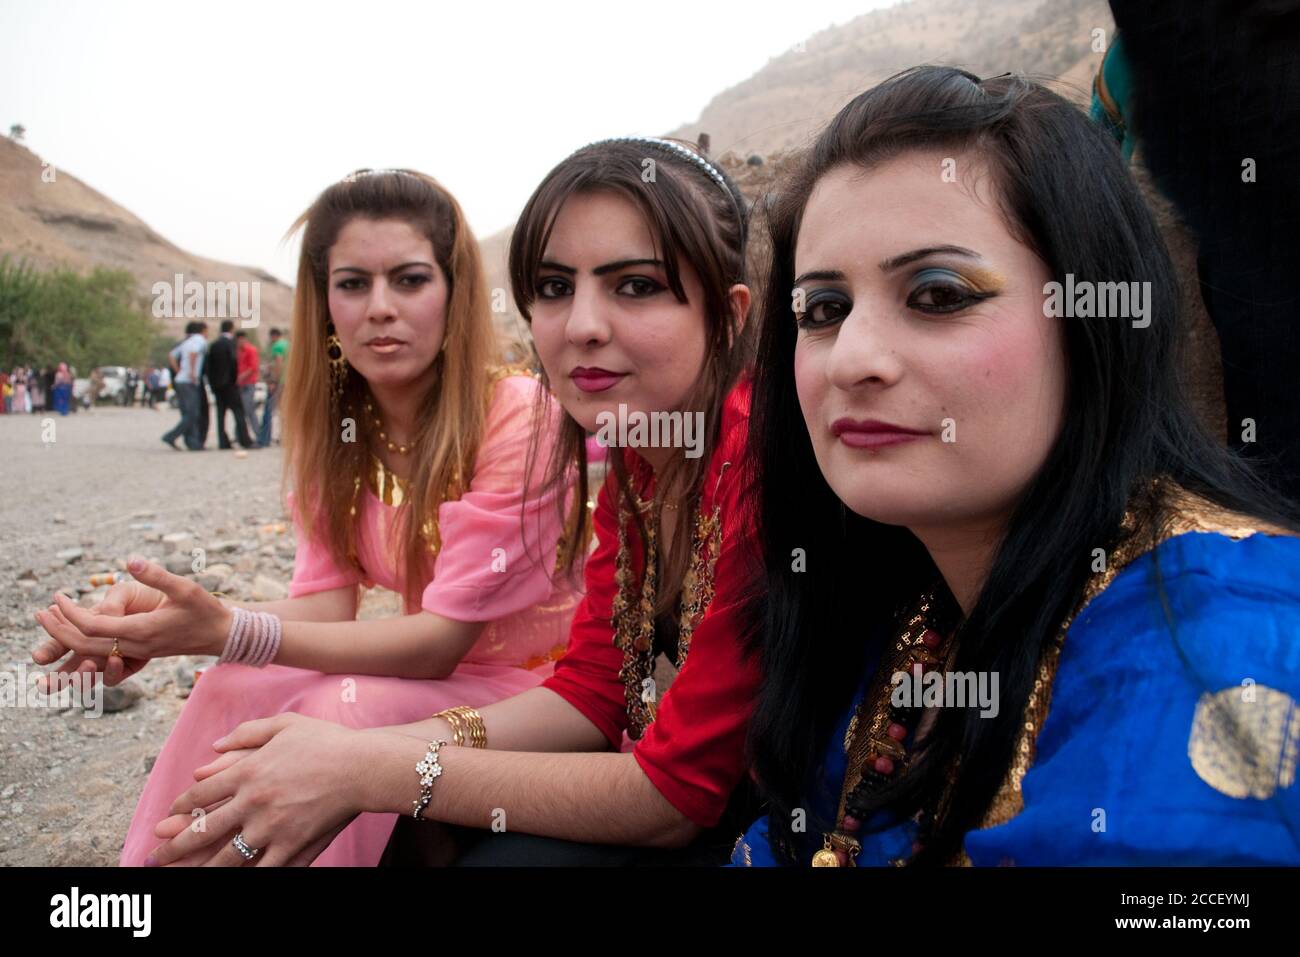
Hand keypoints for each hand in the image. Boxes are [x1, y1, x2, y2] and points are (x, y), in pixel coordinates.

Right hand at [32, 574, 165, 690]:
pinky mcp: (134, 661)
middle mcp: (98, 643)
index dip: (51, 647)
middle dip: (56, 678)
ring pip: (91, 675)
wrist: (177, 600)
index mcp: (90, 625)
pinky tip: (114, 660)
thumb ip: (113, 603)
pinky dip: (113, 671)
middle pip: (72, 665)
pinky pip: (118, 674)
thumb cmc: (147, 594)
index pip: (64, 639)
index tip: (38, 656)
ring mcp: (115, 654)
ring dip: (82, 677)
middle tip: (41, 686)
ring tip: (82, 670)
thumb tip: (106, 614)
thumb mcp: (126, 593)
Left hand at [36, 556, 231, 668]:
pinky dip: (84, 642)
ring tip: (52, 619)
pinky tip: (78, 629)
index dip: (70, 614)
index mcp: (141, 631)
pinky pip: (103, 652)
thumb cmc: (205, 611)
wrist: (222, 636)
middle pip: (84, 645)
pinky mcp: (139, 651)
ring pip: (91, 652)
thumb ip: (157, 575)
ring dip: (68, 638)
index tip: (56, 597)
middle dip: (58, 631)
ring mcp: (136, 651)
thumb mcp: (185, 588)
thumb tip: (131, 559)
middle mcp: (135, 645)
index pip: (93, 627)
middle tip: (40, 612)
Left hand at [148, 713, 368, 866]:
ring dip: (200, 869)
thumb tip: (213, 747)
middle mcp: (252, 802)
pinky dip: (246, 878)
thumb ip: (245, 733)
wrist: (362, 766)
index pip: (199, 794)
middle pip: (202, 830)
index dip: (178, 807)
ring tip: (184, 877)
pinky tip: (233, 882)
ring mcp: (271, 827)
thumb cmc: (327, 741)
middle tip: (155, 857)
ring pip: (225, 857)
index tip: (167, 817)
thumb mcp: (284, 724)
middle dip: (174, 846)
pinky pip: (262, 870)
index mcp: (247, 771)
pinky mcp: (292, 845)